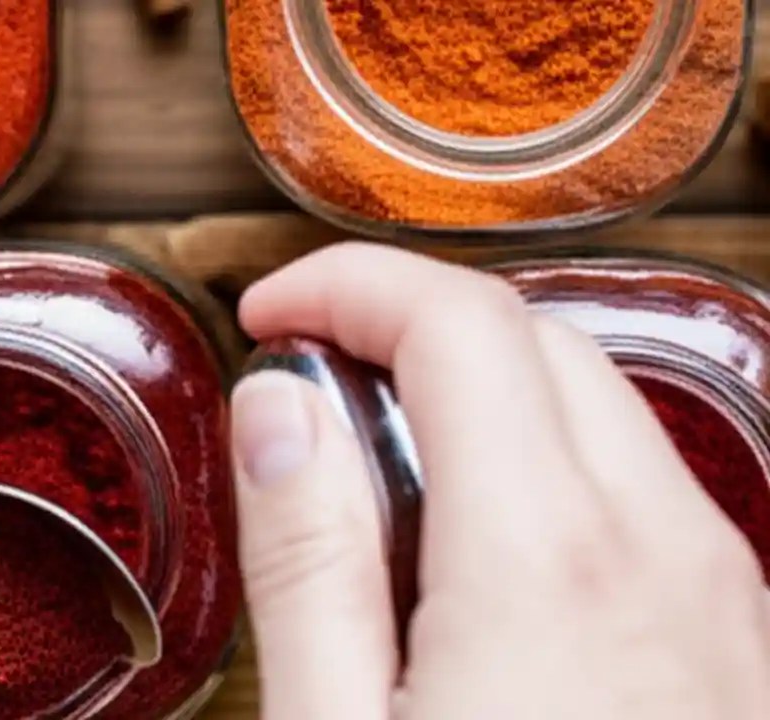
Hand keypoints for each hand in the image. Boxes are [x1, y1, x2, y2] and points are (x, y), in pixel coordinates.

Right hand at [232, 243, 769, 718]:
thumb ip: (306, 561)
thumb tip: (280, 408)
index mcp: (544, 562)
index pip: (457, 321)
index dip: (347, 285)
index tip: (274, 315)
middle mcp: (661, 553)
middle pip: (536, 342)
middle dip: (411, 325)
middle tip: (315, 379)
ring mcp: (719, 595)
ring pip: (598, 409)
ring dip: (483, 395)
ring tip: (384, 478)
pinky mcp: (738, 641)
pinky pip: (644, 495)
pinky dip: (551, 471)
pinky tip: (479, 561)